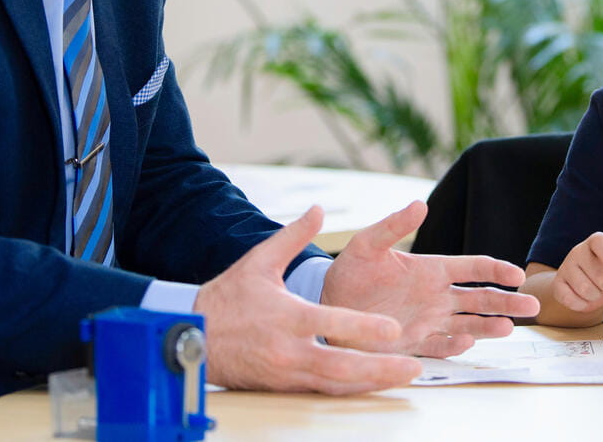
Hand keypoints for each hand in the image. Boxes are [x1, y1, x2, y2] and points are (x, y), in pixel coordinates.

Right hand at [194, 206, 421, 393]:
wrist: (191, 335)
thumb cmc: (227, 297)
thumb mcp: (258, 261)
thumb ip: (292, 236)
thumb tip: (318, 209)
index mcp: (286, 315)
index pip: (331, 322)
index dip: (363, 327)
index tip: (393, 329)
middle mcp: (288, 349)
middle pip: (340, 364)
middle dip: (378, 368)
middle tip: (411, 367)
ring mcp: (285, 372)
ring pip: (335, 384)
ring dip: (370, 384)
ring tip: (402, 378)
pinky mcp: (282, 386)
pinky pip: (322, 392)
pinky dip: (349, 391)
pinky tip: (372, 387)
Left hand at [322, 200, 539, 357]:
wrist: (328, 306)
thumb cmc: (349, 271)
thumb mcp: (368, 244)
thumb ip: (394, 226)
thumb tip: (421, 203)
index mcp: (432, 269)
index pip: (473, 268)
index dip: (496, 270)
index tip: (517, 274)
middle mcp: (436, 296)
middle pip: (481, 299)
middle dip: (507, 301)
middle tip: (534, 306)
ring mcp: (429, 321)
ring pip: (469, 324)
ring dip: (490, 326)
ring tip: (510, 328)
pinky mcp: (416, 343)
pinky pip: (442, 346)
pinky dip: (456, 345)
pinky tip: (467, 341)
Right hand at [551, 231, 602, 312]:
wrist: (595, 285)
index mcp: (597, 241)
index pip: (599, 242)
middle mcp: (578, 250)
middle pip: (594, 271)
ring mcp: (566, 266)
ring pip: (582, 287)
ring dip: (595, 295)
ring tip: (596, 290)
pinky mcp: (558, 283)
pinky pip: (568, 298)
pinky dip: (580, 304)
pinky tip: (584, 298)